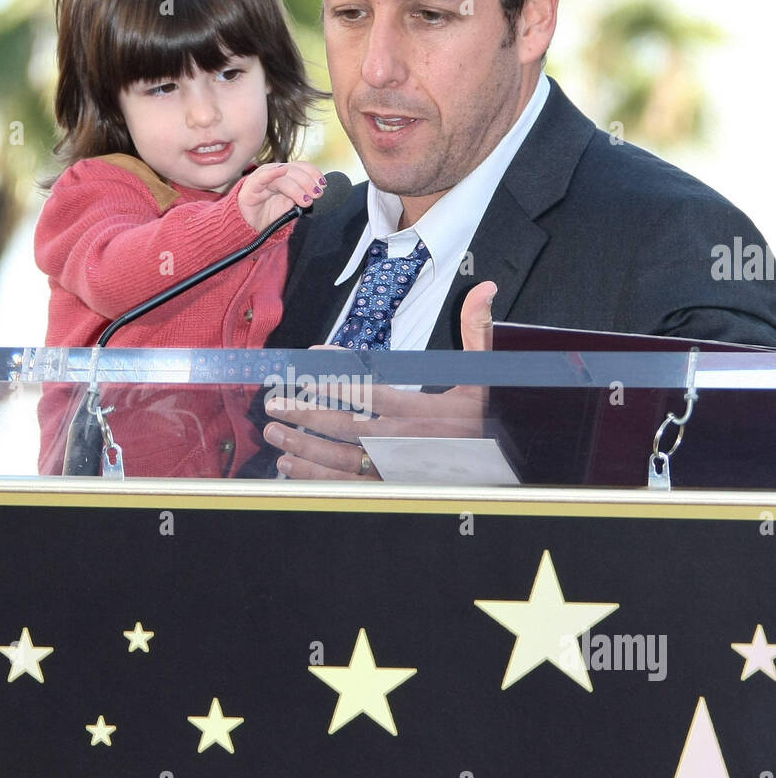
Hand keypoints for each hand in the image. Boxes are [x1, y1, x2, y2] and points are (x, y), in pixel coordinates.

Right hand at [238, 162, 326, 232]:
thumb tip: (316, 193)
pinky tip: (282, 171)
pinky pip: (262, 177)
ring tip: (305, 200)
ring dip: (297, 187)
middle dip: (308, 182)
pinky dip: (272, 173)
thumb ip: (301, 199)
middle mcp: (274, 174)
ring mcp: (262, 179)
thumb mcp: (290, 207)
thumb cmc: (267, 217)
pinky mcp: (251, 187)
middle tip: (317, 194)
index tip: (323, 184)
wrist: (248, 229)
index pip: (301, 167)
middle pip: (294, 170)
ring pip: (282, 176)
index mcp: (284, 176)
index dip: (313, 173)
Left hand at [263, 281, 496, 479]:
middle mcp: (408, 442)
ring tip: (274, 433)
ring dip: (304, 446)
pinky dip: (316, 476)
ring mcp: (398, 470)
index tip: (308, 362)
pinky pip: (347, 485)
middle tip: (275, 404)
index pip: (374, 389)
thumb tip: (485, 287)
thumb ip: (478, 332)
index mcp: (426, 411)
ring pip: (342, 458)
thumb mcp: (486, 378)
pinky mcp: (392, 490)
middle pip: (348, 426)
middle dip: (307, 413)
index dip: (338, 376)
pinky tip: (290, 466)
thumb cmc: (488, 421)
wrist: (503, 469)